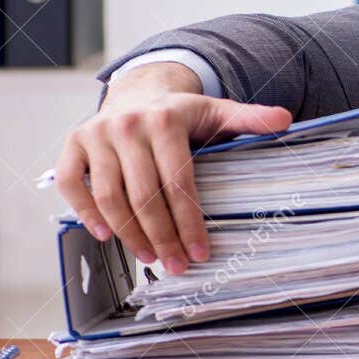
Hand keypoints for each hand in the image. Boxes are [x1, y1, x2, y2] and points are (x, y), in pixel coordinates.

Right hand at [55, 62, 291, 273]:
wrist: (138, 92)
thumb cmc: (181, 113)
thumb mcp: (217, 111)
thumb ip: (250, 118)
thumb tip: (285, 120)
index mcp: (166, 120)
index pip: (179, 182)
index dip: (189, 222)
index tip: (200, 253)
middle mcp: (127, 126)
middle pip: (145, 195)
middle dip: (163, 237)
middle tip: (176, 266)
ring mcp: (96, 135)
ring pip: (110, 196)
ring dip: (129, 234)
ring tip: (150, 258)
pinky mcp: (73, 145)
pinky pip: (72, 184)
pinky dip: (86, 212)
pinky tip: (106, 236)